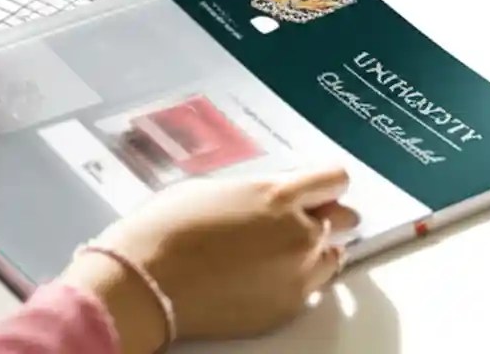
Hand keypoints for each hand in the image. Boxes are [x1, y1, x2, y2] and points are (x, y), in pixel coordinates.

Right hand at [58, 168, 357, 353]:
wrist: (146, 283)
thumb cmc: (167, 231)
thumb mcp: (212, 190)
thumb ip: (257, 193)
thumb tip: (272, 199)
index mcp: (278, 196)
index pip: (334, 180)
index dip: (325, 184)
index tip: (318, 188)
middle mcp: (298, 234)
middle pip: (343, 219)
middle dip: (324, 217)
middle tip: (296, 220)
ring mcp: (297, 275)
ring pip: (332, 257)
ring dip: (313, 251)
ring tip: (276, 253)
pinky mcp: (288, 308)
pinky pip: (311, 289)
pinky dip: (295, 280)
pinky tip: (261, 277)